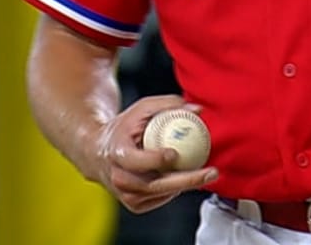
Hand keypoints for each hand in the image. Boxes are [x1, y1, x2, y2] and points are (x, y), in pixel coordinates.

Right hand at [99, 95, 216, 213]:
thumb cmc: (124, 127)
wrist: (99, 153)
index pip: (136, 161)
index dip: (155, 160)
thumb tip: (199, 109)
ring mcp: (126, 195)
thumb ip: (169, 105)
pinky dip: (175, 188)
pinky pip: (161, 198)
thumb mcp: (142, 109)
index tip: (175, 154)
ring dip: (185, 184)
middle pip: (154, 185)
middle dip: (187, 180)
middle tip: (211, 172)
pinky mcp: (134, 205)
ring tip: (206, 173)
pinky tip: (186, 176)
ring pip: (162, 193)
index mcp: (118, 154)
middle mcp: (119, 179)